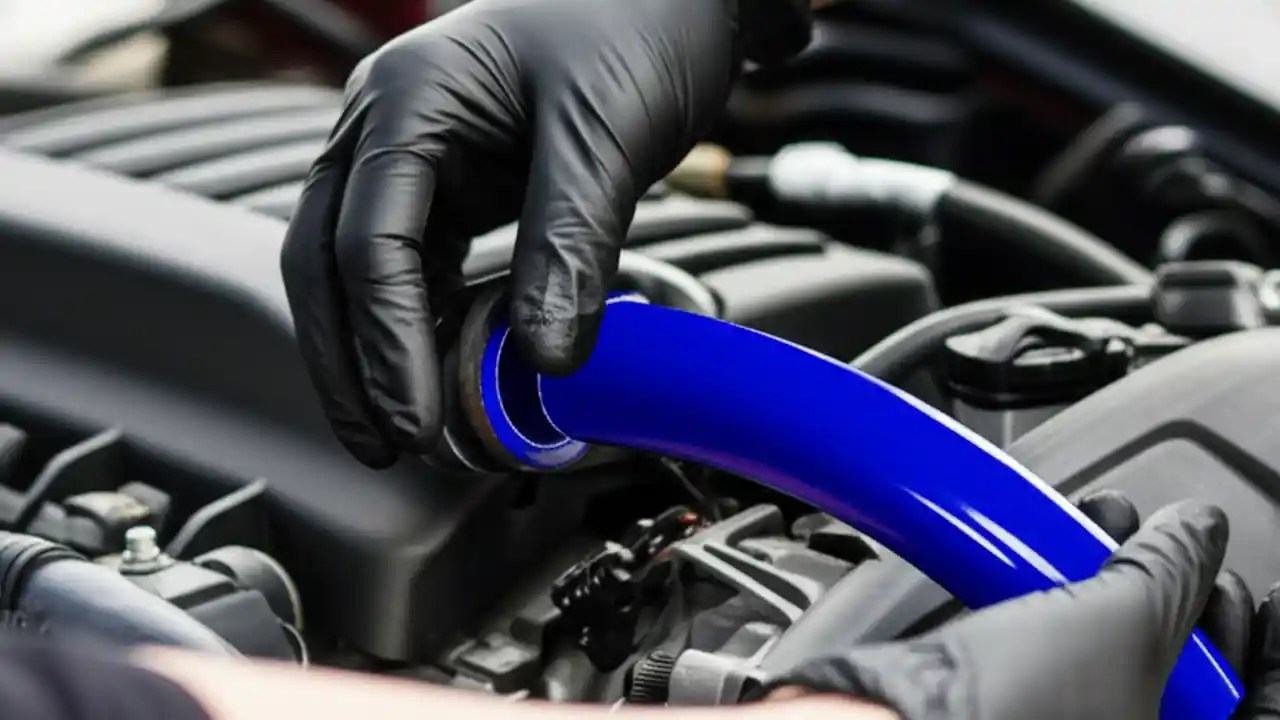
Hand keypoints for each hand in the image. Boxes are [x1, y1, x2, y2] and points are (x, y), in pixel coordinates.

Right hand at [279, 0, 810, 467]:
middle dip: (347, 360)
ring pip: (361, 271)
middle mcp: (388, 130)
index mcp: (405, 102)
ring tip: (406, 427)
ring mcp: (414, 157)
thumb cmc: (633, 21)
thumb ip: (568, 245)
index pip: (366, 243)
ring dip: (376, 350)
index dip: (384, 342)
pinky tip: (440, 370)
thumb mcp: (602, 135)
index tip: (414, 418)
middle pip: (329, 263)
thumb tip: (547, 360)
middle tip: (384, 442)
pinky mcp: (451, 183)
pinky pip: (413, 265)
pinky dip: (419, 323)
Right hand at [769, 500, 1228, 719]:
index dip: (1259, 641)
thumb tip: (1194, 530)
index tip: (1251, 590)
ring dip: (1111, 577)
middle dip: (1178, 591)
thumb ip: (1173, 567)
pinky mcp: (1006, 704)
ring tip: (1110, 524)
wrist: (885, 715)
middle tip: (1179, 548)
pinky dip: (1054, 592)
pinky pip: (1054, 643)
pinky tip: (1051, 545)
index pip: (1256, 704)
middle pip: (1183, 667)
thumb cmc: (1010, 709)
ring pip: (1112, 647)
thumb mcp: (1122, 621)